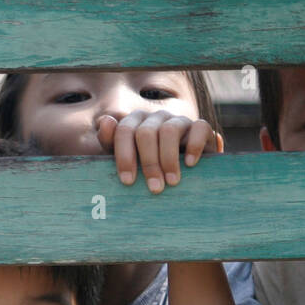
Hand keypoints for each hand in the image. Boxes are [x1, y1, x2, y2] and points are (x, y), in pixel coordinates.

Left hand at [96, 111, 221, 192]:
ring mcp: (178, 120)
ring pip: (169, 130)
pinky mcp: (200, 126)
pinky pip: (198, 128)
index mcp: (135, 122)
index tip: (128, 181)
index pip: (124, 131)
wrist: (184, 171)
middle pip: (146, 133)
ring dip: (169, 159)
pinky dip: (194, 146)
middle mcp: (156, 117)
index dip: (124, 156)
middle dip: (148, 163)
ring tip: (172, 182)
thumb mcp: (127, 158)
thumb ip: (110, 142)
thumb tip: (104, 121)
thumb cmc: (149, 166)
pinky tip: (190, 164)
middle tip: (154, 188)